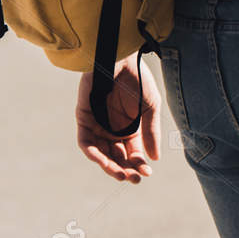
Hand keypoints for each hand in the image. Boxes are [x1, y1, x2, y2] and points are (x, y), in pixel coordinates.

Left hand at [76, 53, 161, 182]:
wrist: (119, 58)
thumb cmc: (137, 79)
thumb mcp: (150, 106)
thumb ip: (150, 131)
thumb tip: (154, 158)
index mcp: (131, 128)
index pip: (134, 153)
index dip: (139, 164)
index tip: (147, 173)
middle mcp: (114, 130)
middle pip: (118, 157)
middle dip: (126, 169)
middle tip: (134, 179)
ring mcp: (98, 126)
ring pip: (101, 154)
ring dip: (110, 166)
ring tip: (121, 174)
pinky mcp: (84, 120)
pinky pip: (86, 143)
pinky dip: (93, 154)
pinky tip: (103, 161)